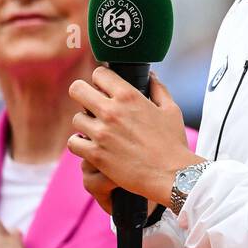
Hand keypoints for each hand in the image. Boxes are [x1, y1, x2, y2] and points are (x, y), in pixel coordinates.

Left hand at [68, 69, 199, 206]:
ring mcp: (101, 133)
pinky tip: (92, 145)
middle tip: (91, 104)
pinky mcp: (95, 154)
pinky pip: (73, 142)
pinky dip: (80, 144)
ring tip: (97, 130)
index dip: (100, 79)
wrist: (171, 174)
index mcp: (129, 96)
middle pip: (77, 90)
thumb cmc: (173, 142)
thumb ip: (159, 89)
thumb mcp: (171, 110)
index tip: (103, 87)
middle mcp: (111, 111)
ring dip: (85, 123)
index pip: (98, 74)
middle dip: (82, 94)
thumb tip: (151, 76)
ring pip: (76, 118)